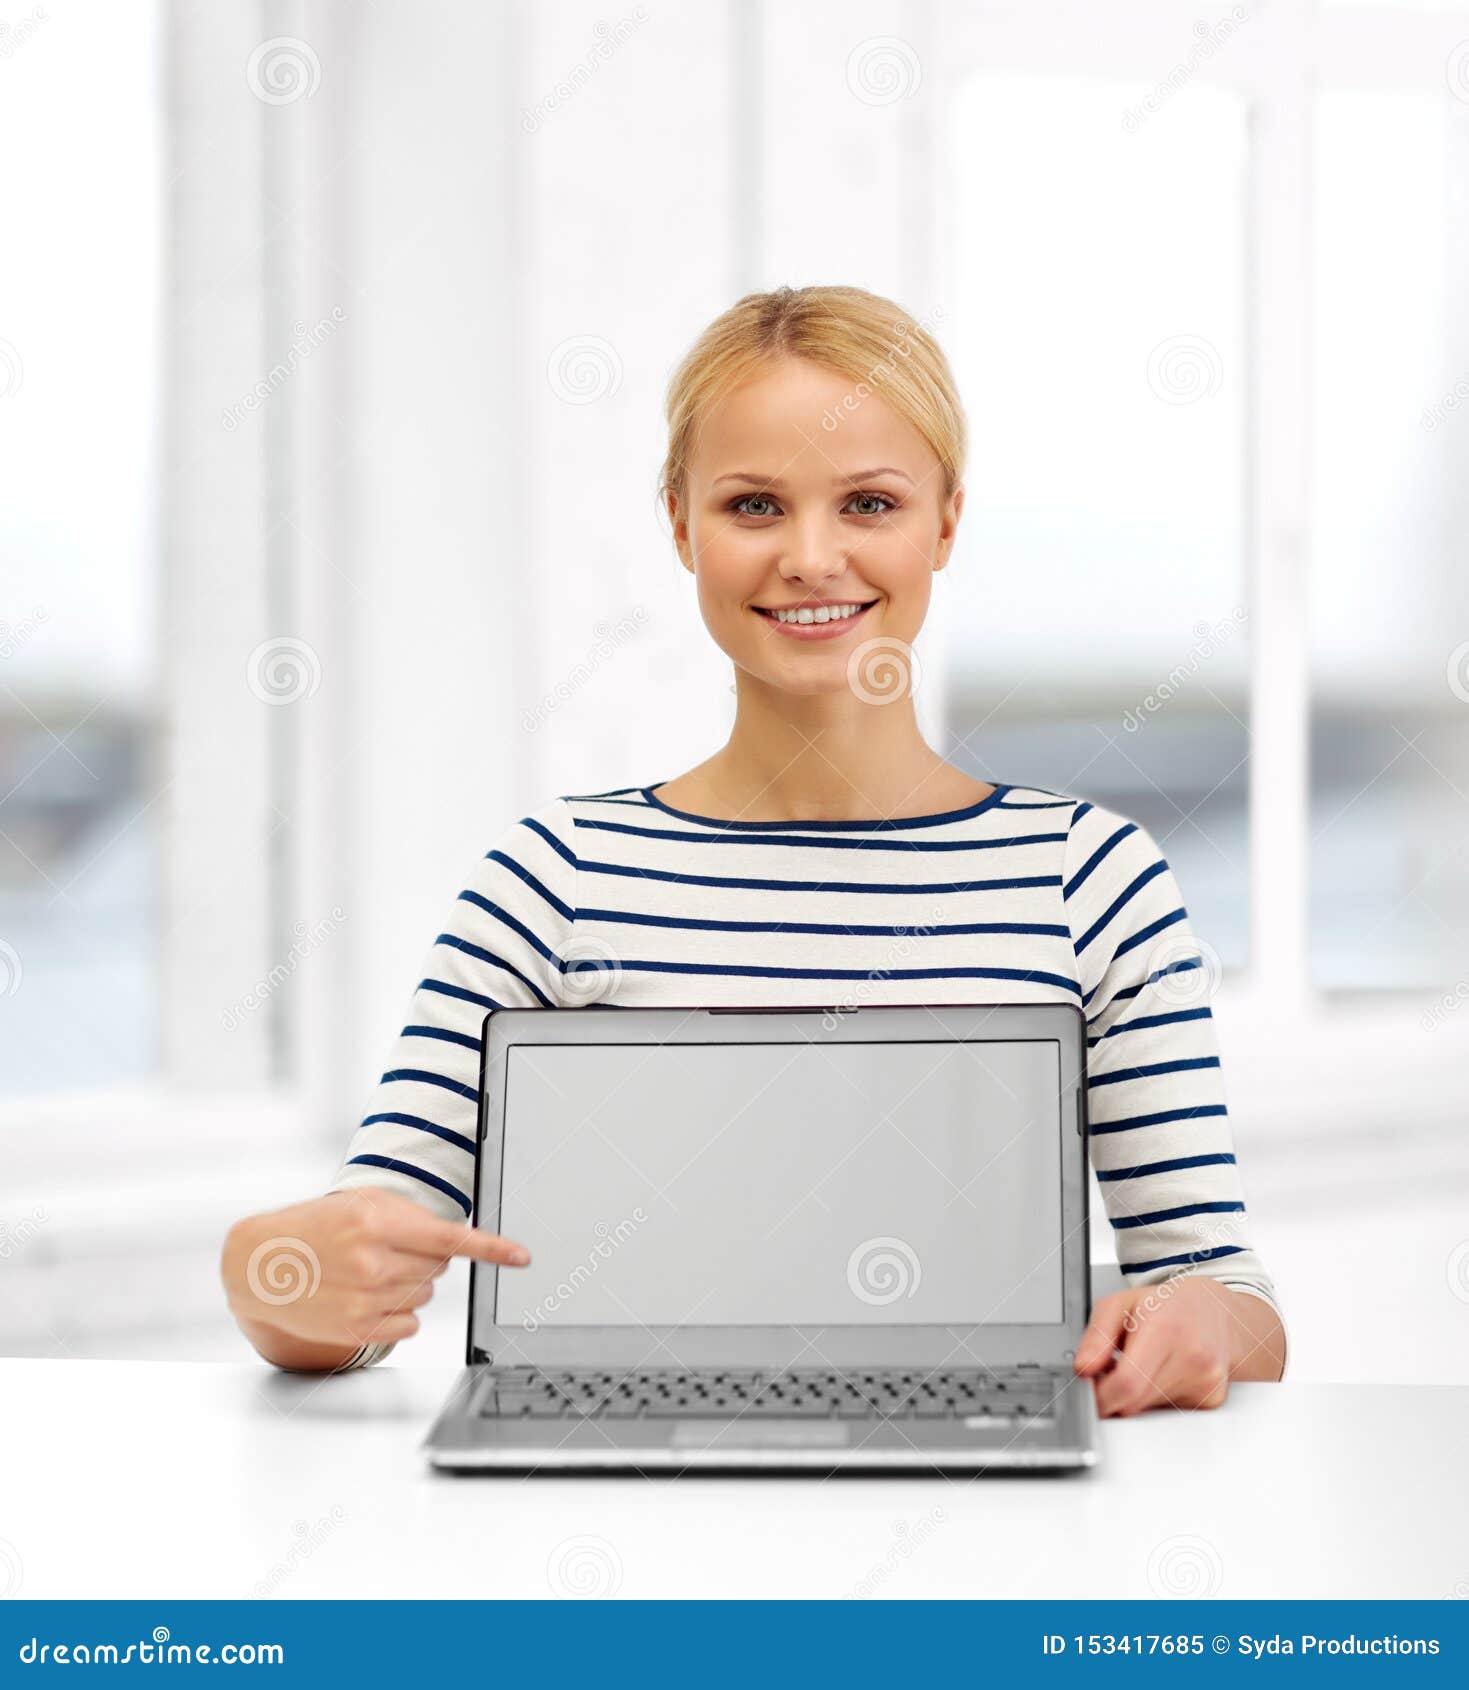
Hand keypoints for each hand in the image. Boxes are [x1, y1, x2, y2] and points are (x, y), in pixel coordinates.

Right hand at [221, 1189, 530, 1364]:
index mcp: (377, 1219)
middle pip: (439, 1269)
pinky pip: (410, 1325)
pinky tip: (366, 1299)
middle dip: (421, 1259)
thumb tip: (456, 1246)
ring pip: (425, 1296)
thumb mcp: (361, 1204)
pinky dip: (398, 1314)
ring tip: (366, 1273)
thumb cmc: (316, 1228)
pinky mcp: (357, 1328)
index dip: (491, 1248)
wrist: (261, 1263)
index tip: (522, 1256)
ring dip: (408, 1285)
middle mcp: (373, 1258)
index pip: (449, 1238)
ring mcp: (365, 1297)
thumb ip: (411, 1218)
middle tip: (385, 1252)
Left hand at [1072, 1275, 1280, 1415]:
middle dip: (1113, 1394)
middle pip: (1136, 1401)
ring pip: (1149, 1410)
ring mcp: (1207, 1383)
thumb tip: (1083, 1368)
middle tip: (1112, 1371)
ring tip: (1142, 1365)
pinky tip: (1161, 1373)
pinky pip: (1167, 1412)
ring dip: (1135, 1396)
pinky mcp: (1213, 1400)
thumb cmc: (1168, 1304)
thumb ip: (1096, 1336)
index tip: (1090, 1388)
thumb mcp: (1121, 1304)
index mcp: (1167, 1330)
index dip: (1101, 1394)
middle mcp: (1192, 1359)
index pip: (1128, 1382)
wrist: (1217, 1312)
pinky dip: (1155, 1399)